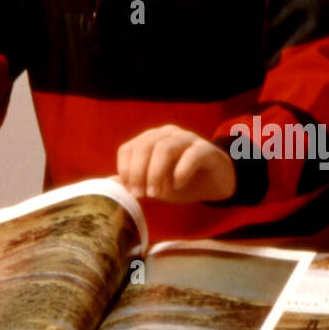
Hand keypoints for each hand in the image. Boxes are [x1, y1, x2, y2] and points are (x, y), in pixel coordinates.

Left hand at [116, 126, 236, 203]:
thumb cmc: (183, 182)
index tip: (130, 191)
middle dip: (139, 172)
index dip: (125, 170)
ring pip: (165, 148)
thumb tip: (110, 183)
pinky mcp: (207, 149)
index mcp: (151, 140)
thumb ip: (136, 182)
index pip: (128, 148)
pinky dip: (181, 171)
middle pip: (144, 146)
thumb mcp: (156, 185)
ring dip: (156, 173)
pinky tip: (178, 186)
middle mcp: (167, 134)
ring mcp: (188, 139)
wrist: (218, 183)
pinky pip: (192, 154)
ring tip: (156, 193)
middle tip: (141, 195)